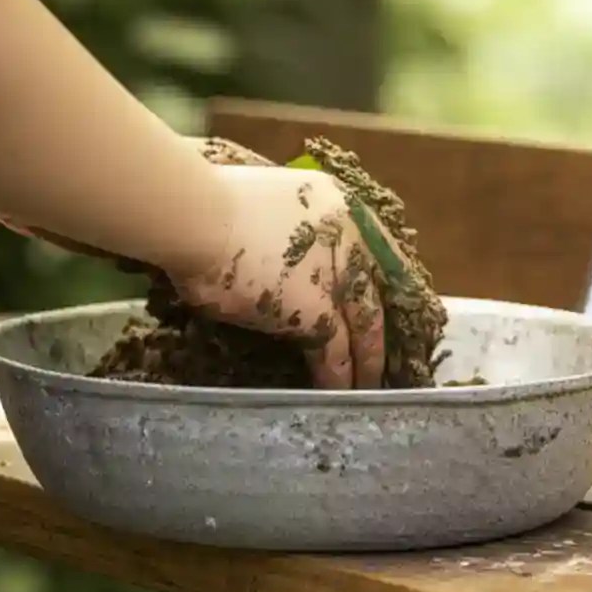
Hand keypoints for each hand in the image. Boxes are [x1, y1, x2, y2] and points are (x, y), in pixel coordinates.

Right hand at [166, 161, 392, 389]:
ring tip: (370, 384)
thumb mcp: (272, 197)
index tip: (385, 302)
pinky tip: (340, 394)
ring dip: (368, 360)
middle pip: (381, 291)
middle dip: (385, 324)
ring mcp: (340, 278)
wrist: (199, 215)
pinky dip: (338, 377)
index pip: (380, 247)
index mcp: (340, 205)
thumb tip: (278, 239)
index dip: (382, 279)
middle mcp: (352, 238)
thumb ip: (289, 220)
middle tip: (392, 351)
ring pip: (367, 327)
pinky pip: (336, 355)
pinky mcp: (319, 316)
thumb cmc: (214, 201)